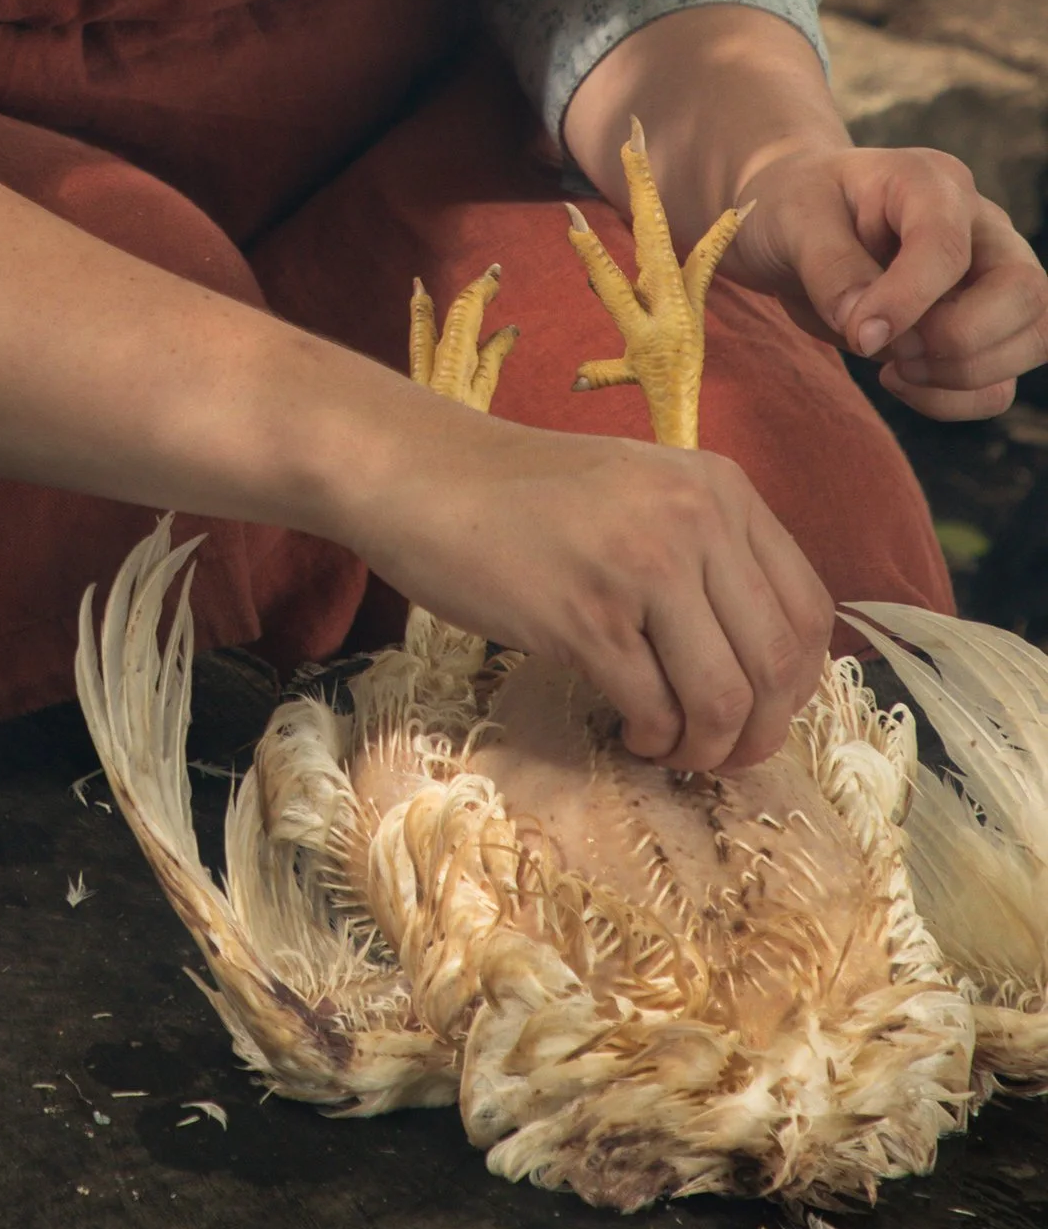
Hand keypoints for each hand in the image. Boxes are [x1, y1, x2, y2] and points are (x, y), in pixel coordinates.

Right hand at [361, 412, 832, 772]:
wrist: (420, 475)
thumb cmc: (525, 496)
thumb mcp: (641, 493)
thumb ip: (707, 552)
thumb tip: (765, 666)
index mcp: (720, 488)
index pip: (809, 610)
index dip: (796, 685)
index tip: (759, 713)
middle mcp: (693, 519)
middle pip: (776, 663)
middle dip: (758, 732)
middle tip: (720, 754)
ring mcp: (640, 565)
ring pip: (724, 698)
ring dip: (705, 747)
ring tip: (669, 745)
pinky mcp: (583, 614)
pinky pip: (653, 708)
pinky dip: (652, 740)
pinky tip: (627, 731)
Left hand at [729, 142, 1047, 420]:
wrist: (793, 225)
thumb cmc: (795, 208)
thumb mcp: (793, 220)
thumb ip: (830, 268)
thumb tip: (871, 331)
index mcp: (930, 181)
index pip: (949, 246)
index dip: (909, 299)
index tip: (859, 331)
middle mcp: (979, 227)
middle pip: (1026, 291)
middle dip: (961, 340)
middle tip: (891, 348)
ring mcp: (990, 279)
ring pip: (1035, 338)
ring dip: (966, 374)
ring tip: (895, 368)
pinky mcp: (980, 328)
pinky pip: (1000, 382)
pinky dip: (955, 400)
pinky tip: (898, 379)